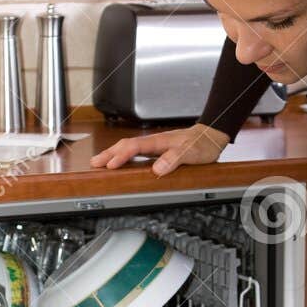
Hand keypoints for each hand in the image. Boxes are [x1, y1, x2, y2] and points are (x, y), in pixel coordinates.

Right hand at [90, 122, 229, 176]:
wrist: (211, 137)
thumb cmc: (202, 144)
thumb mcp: (190, 153)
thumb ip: (174, 159)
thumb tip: (157, 169)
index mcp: (158, 141)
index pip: (134, 147)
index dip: (121, 156)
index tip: (110, 165)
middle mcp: (154, 142)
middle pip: (125, 145)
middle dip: (109, 154)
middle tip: (94, 163)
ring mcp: (155, 146)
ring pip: (129, 148)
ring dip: (114, 154)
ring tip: (100, 163)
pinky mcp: (158, 151)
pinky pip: (136, 153)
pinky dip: (125, 157)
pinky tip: (122, 163)